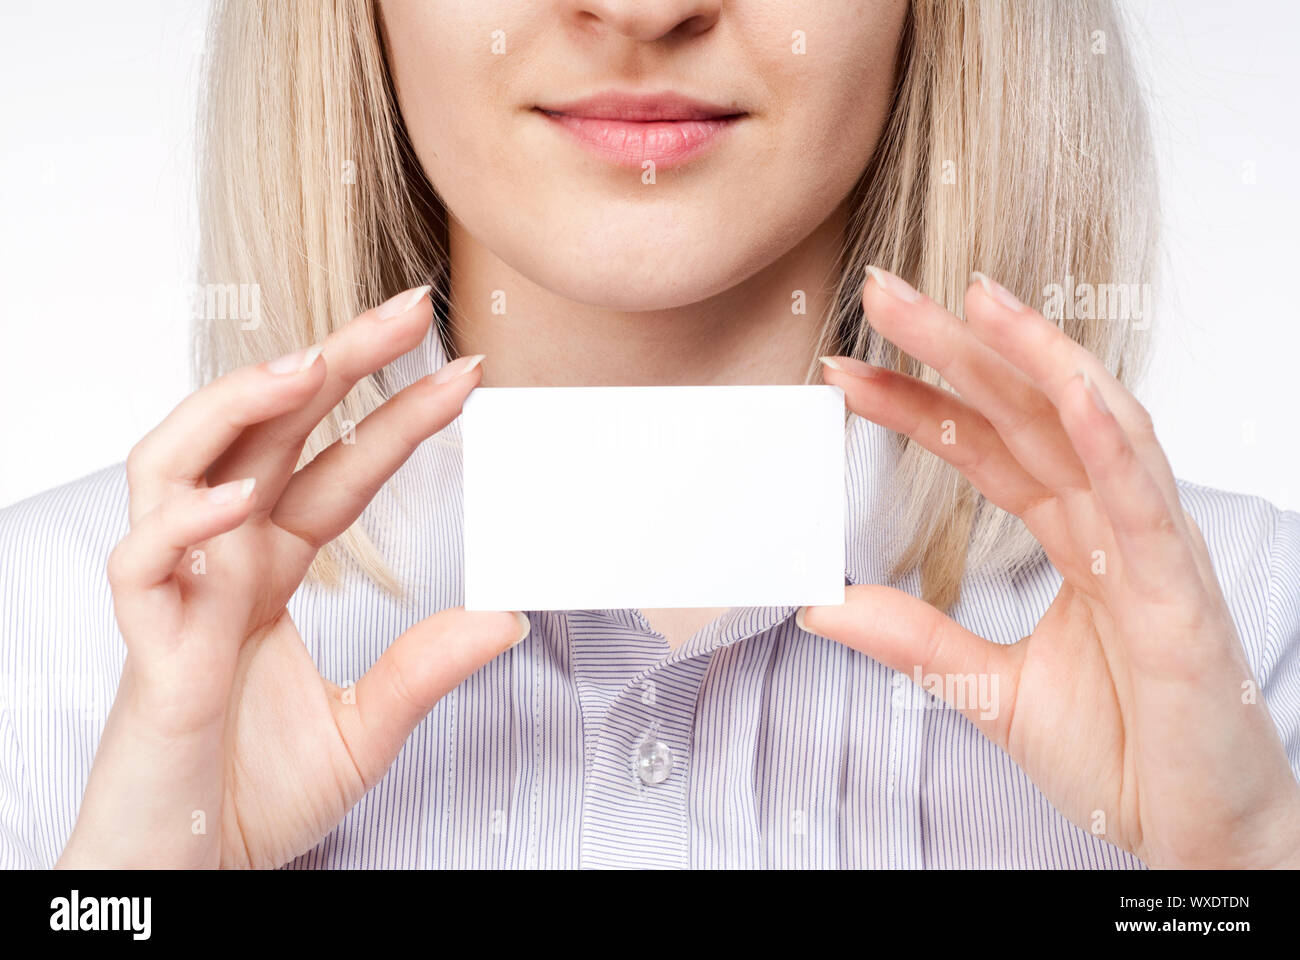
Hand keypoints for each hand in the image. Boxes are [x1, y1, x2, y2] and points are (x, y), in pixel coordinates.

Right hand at [59, 287, 524, 868]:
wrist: (195, 870)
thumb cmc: (255, 795)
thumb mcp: (367, 727)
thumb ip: (426, 667)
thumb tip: (506, 618)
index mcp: (269, 568)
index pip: (337, 466)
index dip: (397, 415)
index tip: (464, 373)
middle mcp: (222, 560)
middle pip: (264, 433)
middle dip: (331, 362)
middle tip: (407, 312)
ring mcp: (179, 592)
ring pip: (179, 462)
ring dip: (240, 407)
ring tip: (309, 368)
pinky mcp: (146, 643)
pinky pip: (145, 562)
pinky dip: (184, 520)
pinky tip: (240, 498)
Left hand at [804, 266, 1299, 868]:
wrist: (1195, 838)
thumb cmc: (1123, 758)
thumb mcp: (990, 693)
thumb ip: (916, 641)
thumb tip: (826, 604)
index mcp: (1075, 540)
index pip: (985, 448)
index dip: (917, 403)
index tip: (846, 373)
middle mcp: (1113, 527)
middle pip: (1027, 413)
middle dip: (956, 348)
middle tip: (883, 292)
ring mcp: (1151, 551)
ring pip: (1093, 427)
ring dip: (1033, 356)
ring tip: (973, 297)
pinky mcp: (1181, 596)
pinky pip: (1146, 502)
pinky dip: (1112, 439)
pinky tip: (1070, 389)